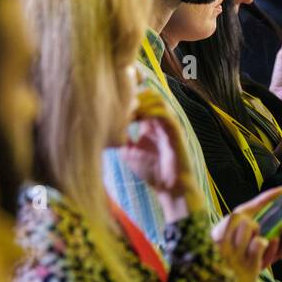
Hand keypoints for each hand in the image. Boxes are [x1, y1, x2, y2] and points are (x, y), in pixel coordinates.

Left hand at [117, 87, 200, 219]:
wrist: (172, 187)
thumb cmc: (153, 171)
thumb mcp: (130, 153)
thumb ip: (121, 139)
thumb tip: (106, 131)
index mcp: (151, 123)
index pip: (140, 100)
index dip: (126, 100)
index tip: (111, 109)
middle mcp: (161, 120)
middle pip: (148, 94)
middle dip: (133, 96)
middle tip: (119, 106)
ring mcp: (169, 123)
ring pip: (157, 99)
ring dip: (141, 102)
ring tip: (127, 112)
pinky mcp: (175, 129)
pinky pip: (163, 113)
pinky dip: (149, 112)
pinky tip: (137, 120)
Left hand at [212, 188, 281, 281]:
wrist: (207, 252)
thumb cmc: (224, 232)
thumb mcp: (242, 213)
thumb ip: (262, 202)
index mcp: (271, 232)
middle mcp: (271, 246)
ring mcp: (266, 256)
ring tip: (281, 226)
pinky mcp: (259, 266)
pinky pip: (272, 257)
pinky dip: (270, 247)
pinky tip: (265, 240)